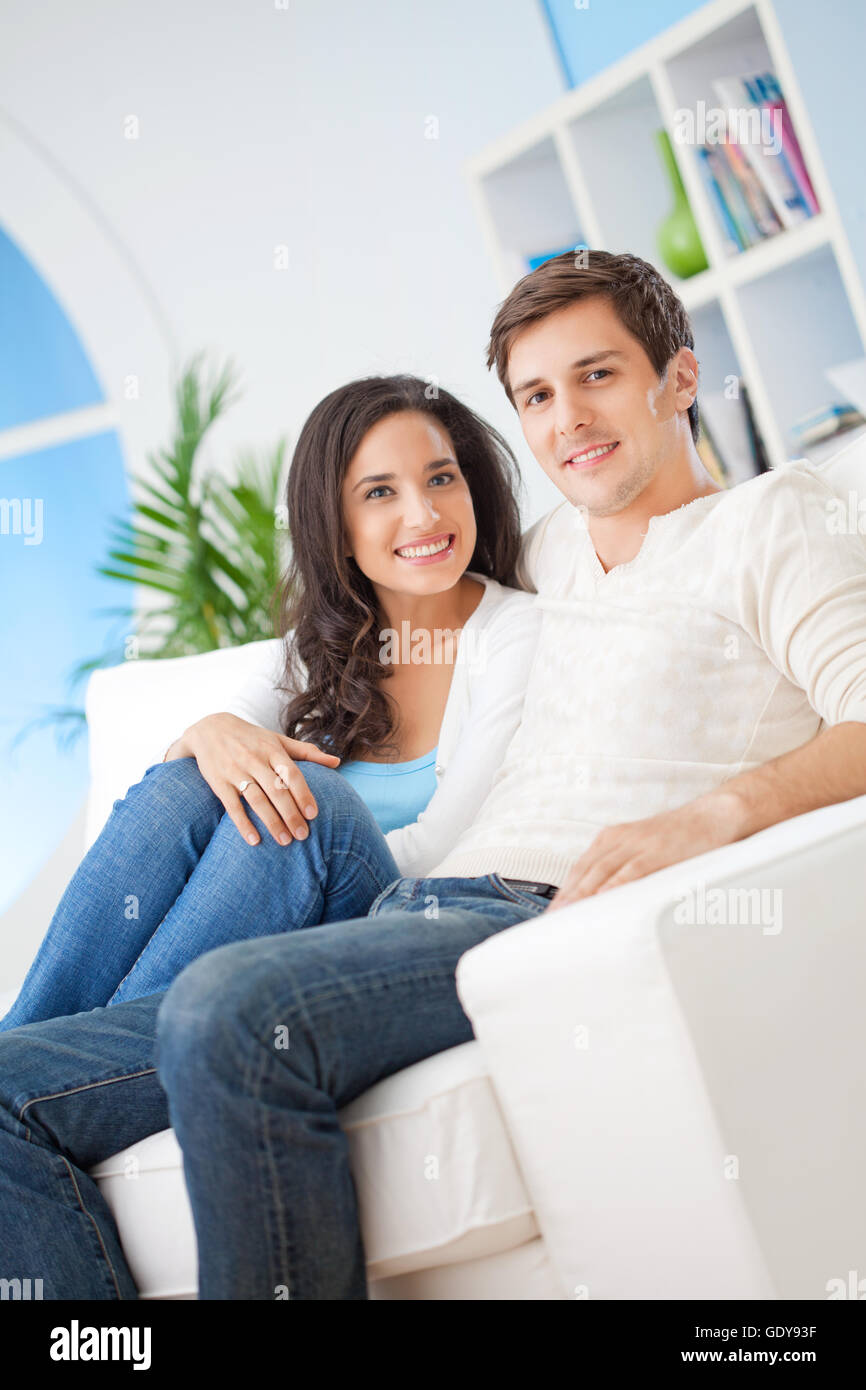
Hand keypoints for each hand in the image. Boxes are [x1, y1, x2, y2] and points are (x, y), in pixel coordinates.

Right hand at [166, 712, 340, 845]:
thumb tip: (337, 761)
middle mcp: (255, 760)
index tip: (313, 814)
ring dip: (271, 822)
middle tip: (303, 835)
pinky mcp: (219, 783)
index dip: (303, 794)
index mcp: (272, 750)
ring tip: (285, 841)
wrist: (209, 729)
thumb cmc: (251, 738)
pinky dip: (243, 824)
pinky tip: (254, 841)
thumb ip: (307, 752)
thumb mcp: (278, 739)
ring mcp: (236, 771)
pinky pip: (232, 806)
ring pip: (256, 800)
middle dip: (291, 814)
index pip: (291, 774)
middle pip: (276, 790)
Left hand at [544, 792, 744, 911]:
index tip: (552, 913)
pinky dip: (615, 885)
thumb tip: (606, 898)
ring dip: (583, 895)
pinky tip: (603, 900)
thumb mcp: (642, 848)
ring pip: (602, 871)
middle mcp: (619, 839)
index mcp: (612, 838)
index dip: (564, 890)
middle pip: (585, 871)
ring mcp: (638, 844)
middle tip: (553, 921)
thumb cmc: (678, 838)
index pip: (580, 868)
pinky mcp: (657, 851)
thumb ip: (622, 867)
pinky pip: (632, 871)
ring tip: (569, 916)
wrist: (712, 816)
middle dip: (567, 897)